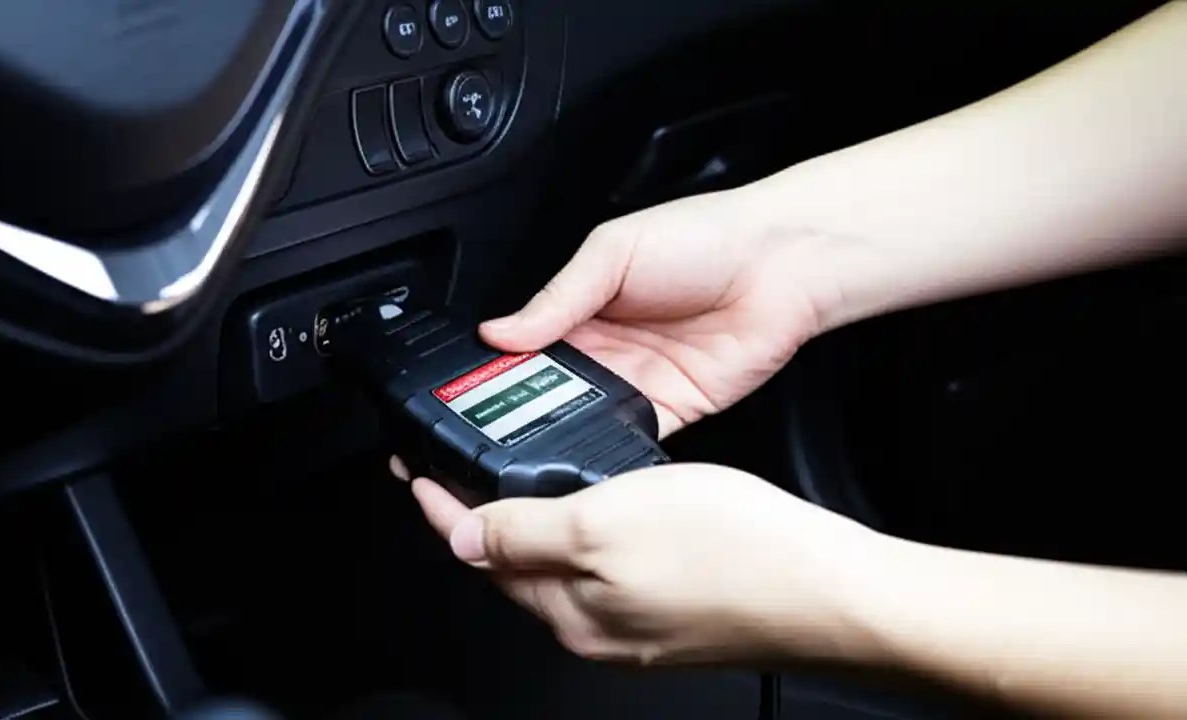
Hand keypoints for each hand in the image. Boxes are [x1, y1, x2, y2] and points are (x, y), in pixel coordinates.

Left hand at [404, 462, 883, 666]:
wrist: (829, 591)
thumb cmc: (735, 556)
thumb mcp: (608, 523)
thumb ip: (527, 533)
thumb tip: (464, 541)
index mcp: (569, 607)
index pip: (479, 552)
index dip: (442, 507)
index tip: (418, 475)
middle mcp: (596, 624)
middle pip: (515, 564)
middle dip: (482, 515)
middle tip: (457, 470)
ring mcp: (637, 621)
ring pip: (562, 566)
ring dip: (534, 522)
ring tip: (520, 478)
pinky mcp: (674, 609)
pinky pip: (608, 567)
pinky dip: (589, 532)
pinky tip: (603, 507)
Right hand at [479, 188, 849, 435]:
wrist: (782, 262)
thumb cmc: (707, 236)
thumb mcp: (613, 251)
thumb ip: (557, 298)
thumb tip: (498, 331)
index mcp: (583, 304)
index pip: (526, 345)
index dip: (499, 367)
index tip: (470, 386)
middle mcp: (606, 347)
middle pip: (549, 389)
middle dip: (522, 407)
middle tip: (493, 421)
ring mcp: (637, 381)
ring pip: (583, 420)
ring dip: (561, 430)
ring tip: (532, 440)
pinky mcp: (672, 410)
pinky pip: (631, 440)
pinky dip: (609, 450)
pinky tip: (586, 451)